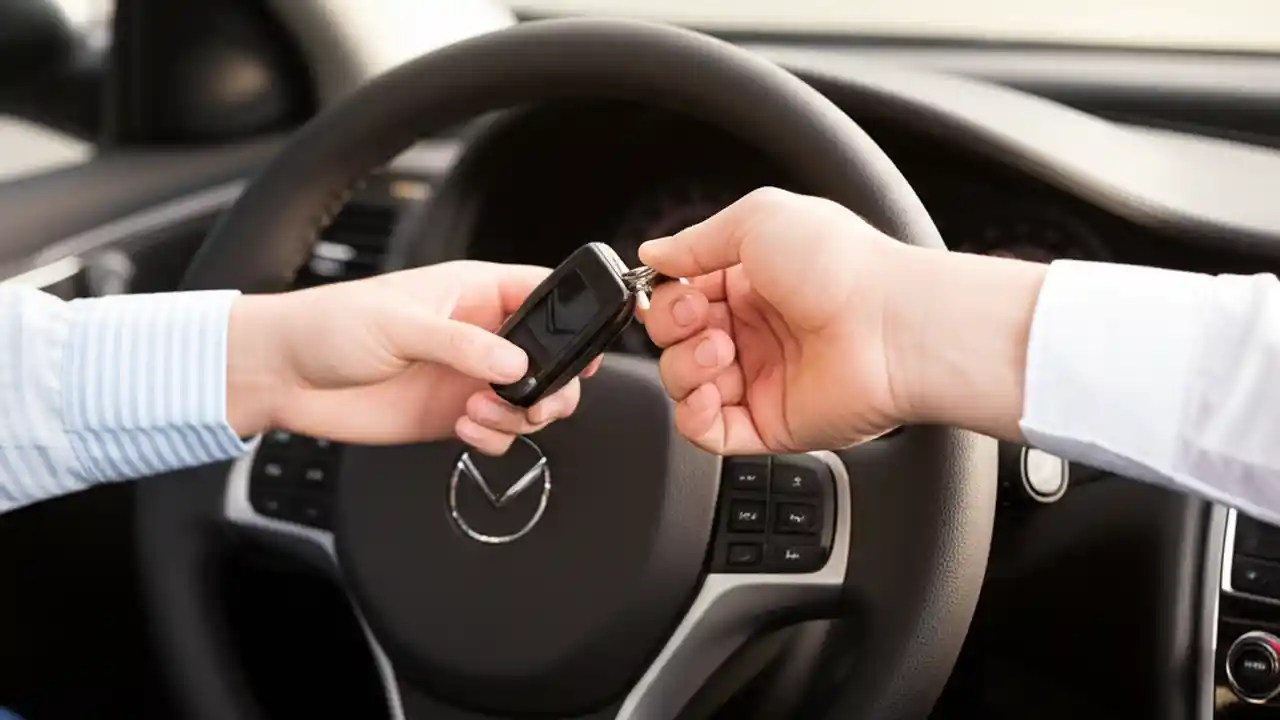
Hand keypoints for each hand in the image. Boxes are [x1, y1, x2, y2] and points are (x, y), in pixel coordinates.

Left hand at [225, 261, 598, 454]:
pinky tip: (464, 430)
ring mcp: (470, 377)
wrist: (284, 376)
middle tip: (531, 399)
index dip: (573, 316)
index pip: (543, 292)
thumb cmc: (329, 325)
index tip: (582, 348)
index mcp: (474, 292)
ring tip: (480, 413)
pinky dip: (495, 438)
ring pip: (532, 400)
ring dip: (522, 416)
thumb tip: (516, 363)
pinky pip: (500, 431)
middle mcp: (481, 334)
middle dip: (555, 383)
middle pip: (552, 357)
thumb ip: (463, 343)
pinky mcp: (455, 415)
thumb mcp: (399, 324)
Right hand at [639, 188, 1046, 453]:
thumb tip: (653, 253)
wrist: (890, 325)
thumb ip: (696, 240)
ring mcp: (761, 379)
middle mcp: (755, 331)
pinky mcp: (769, 423)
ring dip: (684, 368)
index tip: (672, 288)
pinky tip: (710, 392)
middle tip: (699, 317)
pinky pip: (708, 432)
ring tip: (718, 350)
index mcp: (751, 282)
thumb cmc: (840, 265)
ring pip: (685, 387)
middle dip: (672, 329)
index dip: (666, 296)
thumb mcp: (758, 218)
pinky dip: (694, 415)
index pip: (682, 296)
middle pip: (675, 342)